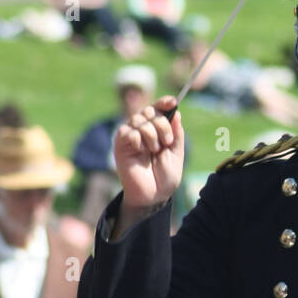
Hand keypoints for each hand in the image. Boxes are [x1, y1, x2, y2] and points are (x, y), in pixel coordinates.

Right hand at [114, 96, 184, 210]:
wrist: (154, 195)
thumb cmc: (165, 177)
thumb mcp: (177, 153)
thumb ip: (177, 134)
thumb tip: (176, 112)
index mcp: (157, 130)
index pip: (158, 108)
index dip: (164, 102)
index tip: (173, 102)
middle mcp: (143, 130)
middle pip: (149, 110)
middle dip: (162, 123)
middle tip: (166, 141)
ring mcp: (131, 136)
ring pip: (139, 119)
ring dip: (151, 134)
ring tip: (154, 150)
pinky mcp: (120, 144)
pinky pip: (129, 131)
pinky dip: (139, 140)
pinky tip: (141, 152)